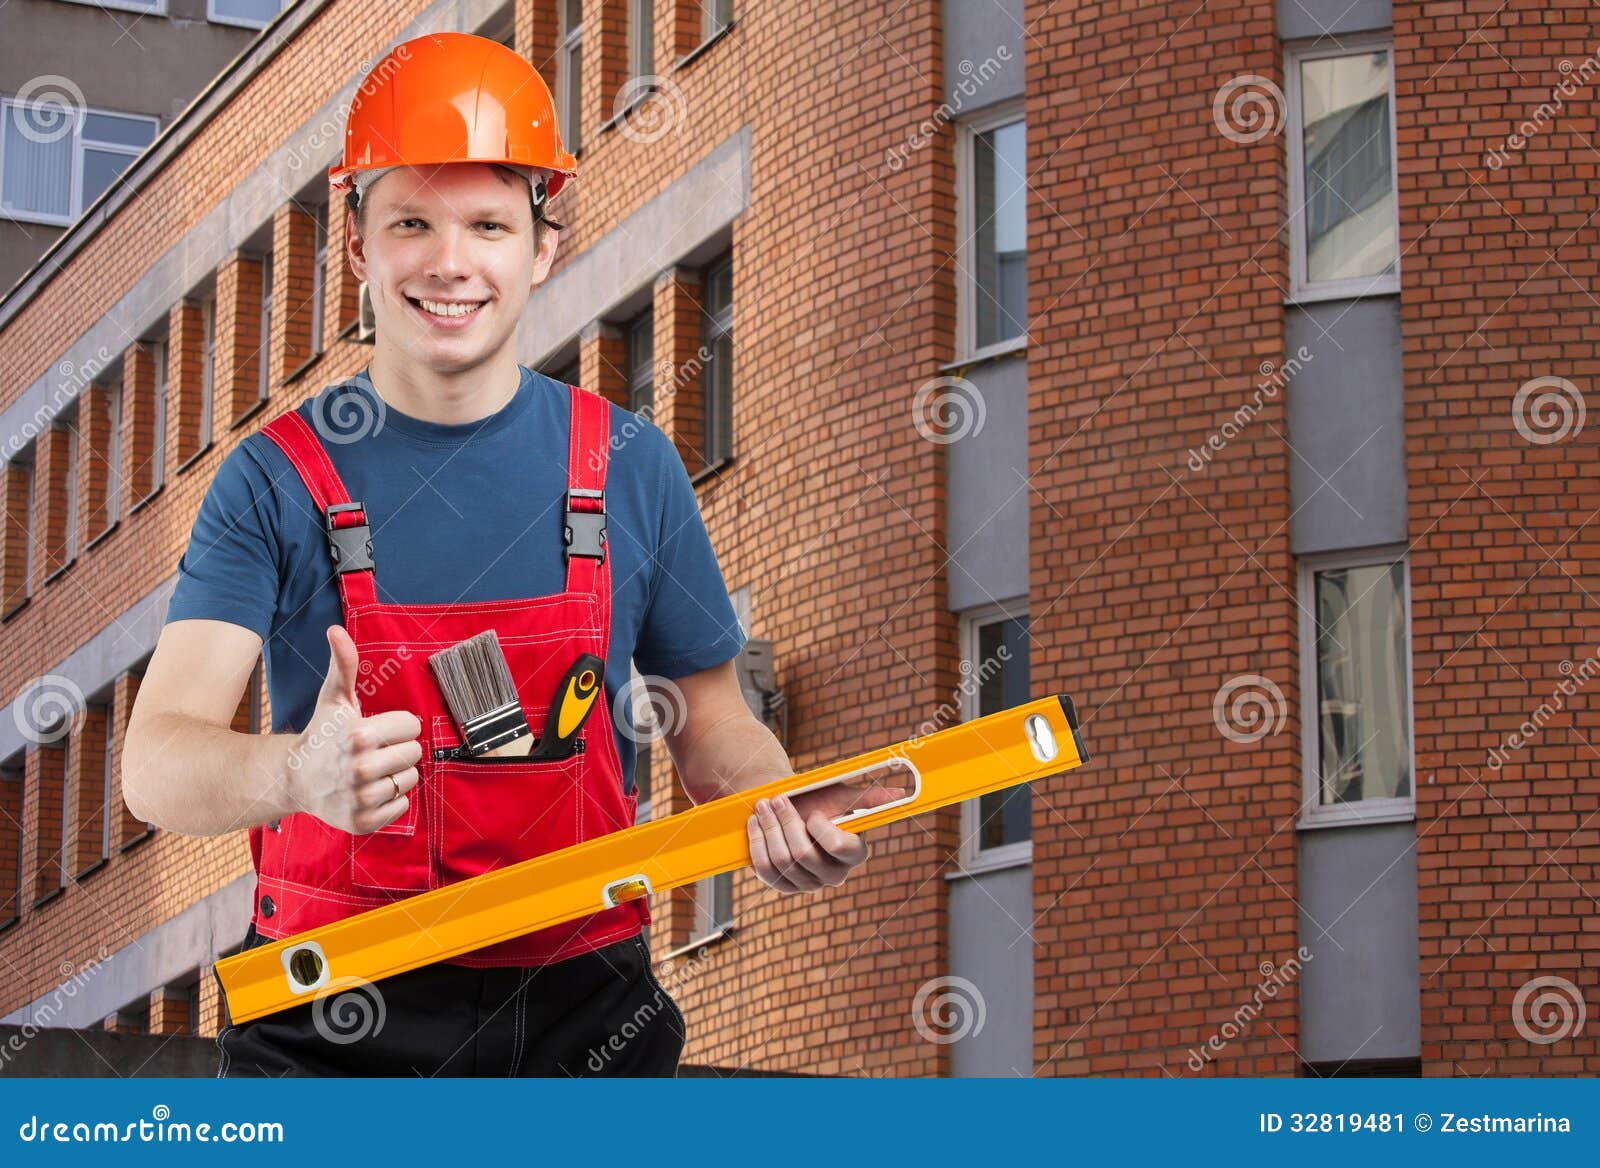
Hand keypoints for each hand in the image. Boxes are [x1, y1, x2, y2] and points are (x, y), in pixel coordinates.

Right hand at [286, 625, 423, 834]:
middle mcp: (360, 768)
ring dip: (396, 774)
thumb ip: (343, 664)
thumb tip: (337, 630)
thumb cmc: (323, 734)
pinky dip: (391, 800)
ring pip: (411, 779)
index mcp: (359, 735)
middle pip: (415, 753)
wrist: (295, 778)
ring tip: (369, 771)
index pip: (412, 726)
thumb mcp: (334, 698)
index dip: (397, 725)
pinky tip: (368, 791)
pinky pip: (403, 805)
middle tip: (372, 751)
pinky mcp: (363, 821)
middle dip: (398, 749)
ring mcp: (361, 797)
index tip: (375, 729)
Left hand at [747, 778, 908, 893]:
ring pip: (782, 861)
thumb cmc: (819, 800)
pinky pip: (766, 870)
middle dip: (786, 823)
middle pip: (803, 855)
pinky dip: (757, 844)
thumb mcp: (843, 796)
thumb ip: (869, 797)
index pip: (840, 847)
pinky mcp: (783, 886)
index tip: (814, 812)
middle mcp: (833, 875)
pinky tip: (755, 824)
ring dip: (768, 829)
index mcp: (854, 854)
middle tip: (775, 800)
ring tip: (762, 807)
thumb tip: (900, 794)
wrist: (790, 807)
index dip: (822, 829)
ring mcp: (807, 884)